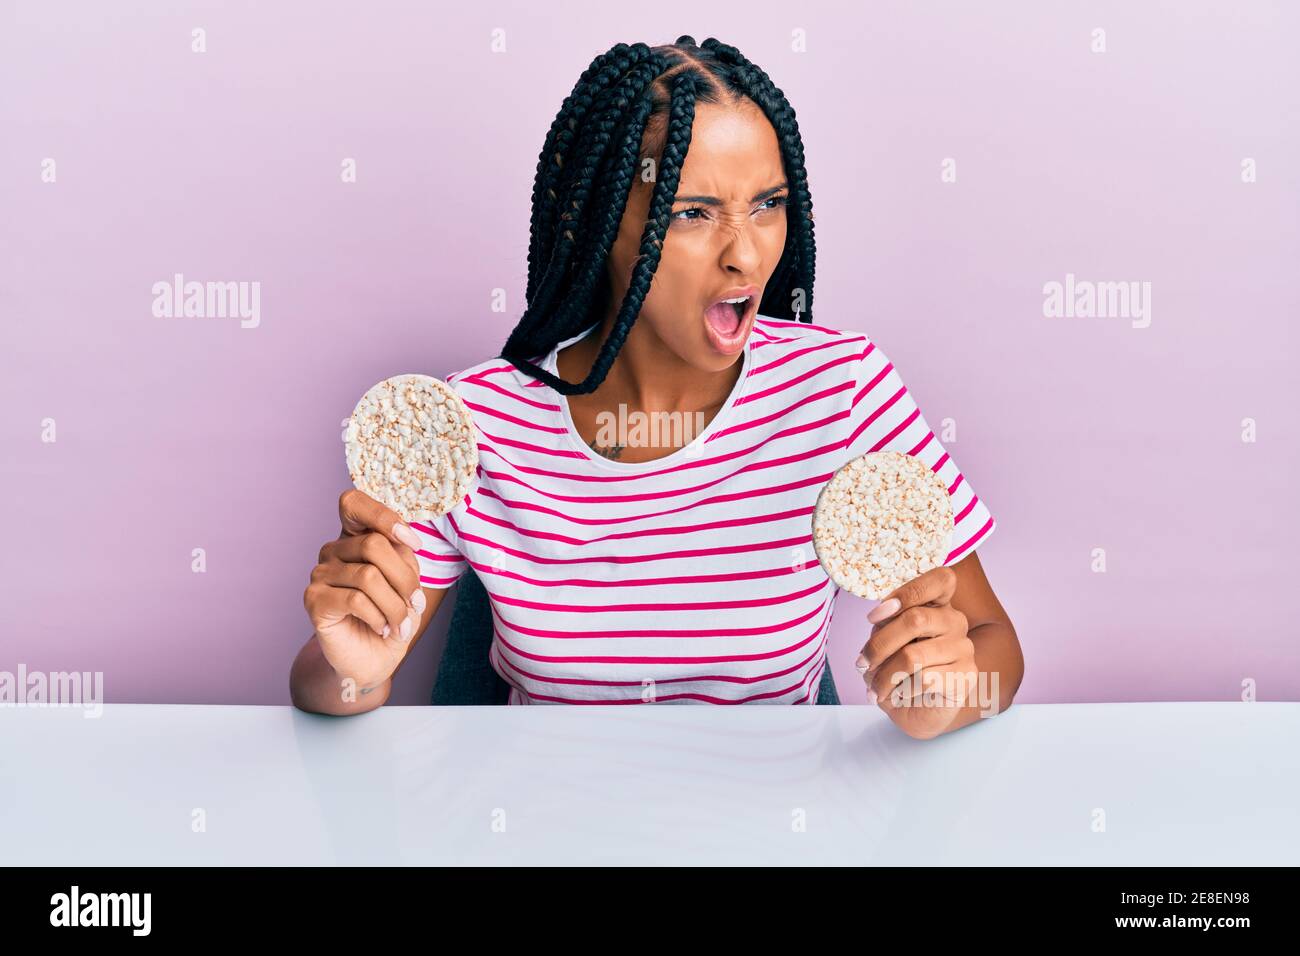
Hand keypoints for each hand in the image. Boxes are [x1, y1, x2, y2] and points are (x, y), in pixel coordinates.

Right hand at [303, 489, 427, 687]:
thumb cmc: (391, 616)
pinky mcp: (314, 599)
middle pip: (374, 544)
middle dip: (405, 579)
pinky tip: (382, 628)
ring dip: (396, 606)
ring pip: (369, 576)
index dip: (384, 517)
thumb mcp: (406, 582)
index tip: (414, 544)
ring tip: (401, 625)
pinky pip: (355, 599)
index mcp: (354, 537)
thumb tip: (405, 543)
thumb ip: (402, 557)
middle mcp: (333, 550)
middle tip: (416, 605)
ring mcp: (320, 573)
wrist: (371, 659)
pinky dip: (379, 617)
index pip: (353, 503)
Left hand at [855, 566, 977, 739]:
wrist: (916, 710)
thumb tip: (880, 621)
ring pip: (913, 656)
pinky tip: (899, 696)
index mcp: (937, 604)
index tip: (874, 617)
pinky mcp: (966, 676)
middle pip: (915, 619)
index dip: (907, 593)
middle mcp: (955, 621)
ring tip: (875, 689)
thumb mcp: (885, 641)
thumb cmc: (898, 671)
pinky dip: (902, 691)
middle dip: (879, 645)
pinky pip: (924, 680)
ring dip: (885, 676)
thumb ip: (886, 625)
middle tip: (861, 664)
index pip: (941, 579)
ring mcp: (964, 648)